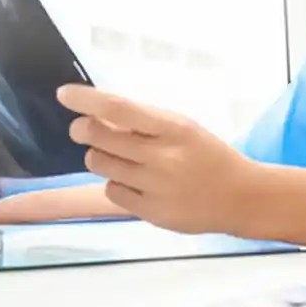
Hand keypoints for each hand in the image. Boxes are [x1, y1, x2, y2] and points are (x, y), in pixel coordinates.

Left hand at [56, 85, 258, 233]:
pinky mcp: (150, 212)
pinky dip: (115, 183)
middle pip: (99, 137)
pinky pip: (111, 191)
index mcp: (172, 128)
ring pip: (99, 164)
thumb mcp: (183, 128)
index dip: (87, 100)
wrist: (240, 197)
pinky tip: (133, 181)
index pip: (119, 108)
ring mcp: (155, 186)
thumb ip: (145, 122)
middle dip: (82, 129)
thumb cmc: (207, 156)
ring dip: (98, 156)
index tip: (64, 94)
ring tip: (116, 156)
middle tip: (82, 129)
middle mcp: (162, 156)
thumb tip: (97, 113)